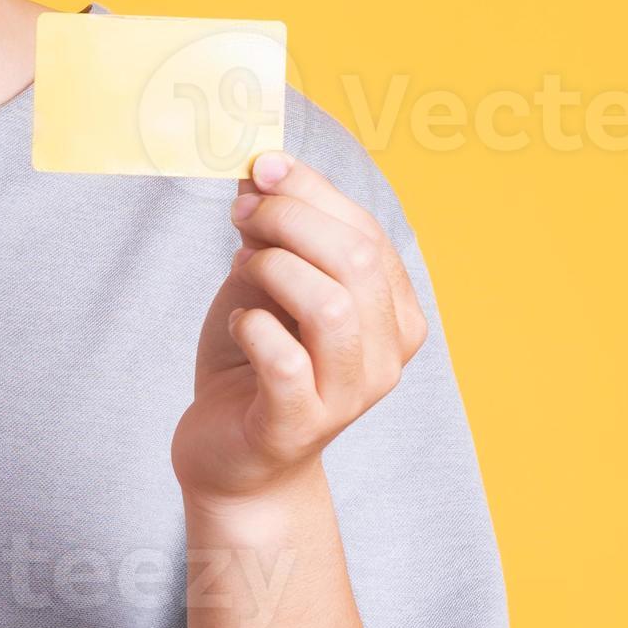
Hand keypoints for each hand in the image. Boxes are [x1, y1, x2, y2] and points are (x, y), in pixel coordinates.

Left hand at [172, 150, 429, 506]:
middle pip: (354, 260)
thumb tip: (262, 170)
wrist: (233, 457)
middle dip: (289, 220)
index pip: (367, 233)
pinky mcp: (298, 426)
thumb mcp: (269, 284)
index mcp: (395, 314)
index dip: (312, 191)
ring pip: (330, 306)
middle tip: (241, 215)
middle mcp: (386, 357)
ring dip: (273, 269)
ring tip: (242, 270)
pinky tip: (240, 323)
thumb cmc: (256, 363)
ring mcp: (348, 397)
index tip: (261, 170)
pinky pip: (284, 360)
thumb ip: (276, 233)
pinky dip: (252, 325)